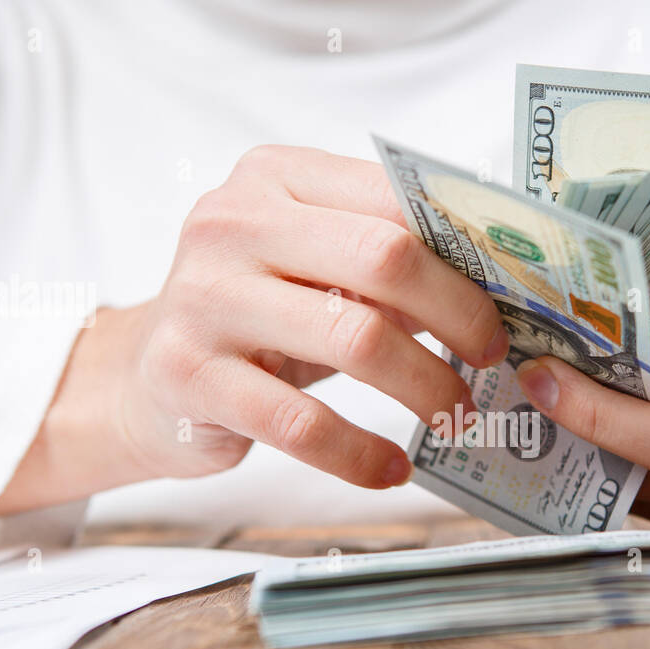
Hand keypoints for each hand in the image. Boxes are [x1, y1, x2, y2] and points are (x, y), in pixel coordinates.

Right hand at [0, 146, 508, 514]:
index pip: (394, 200)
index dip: (465, 253)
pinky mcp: (190, 377)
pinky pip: (302, 423)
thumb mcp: (311, 267)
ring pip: (354, 340)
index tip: (506, 297)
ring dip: (426, 387)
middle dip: (458, 314)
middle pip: (384, 258)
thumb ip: (383, 257)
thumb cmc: (256, 316)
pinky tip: (392, 468)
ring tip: (455, 414)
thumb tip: (499, 285)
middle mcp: (232, 225)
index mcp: (273, 178)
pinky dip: (362, 453)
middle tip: (490, 356)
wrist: (143, 378)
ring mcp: (205, 300)